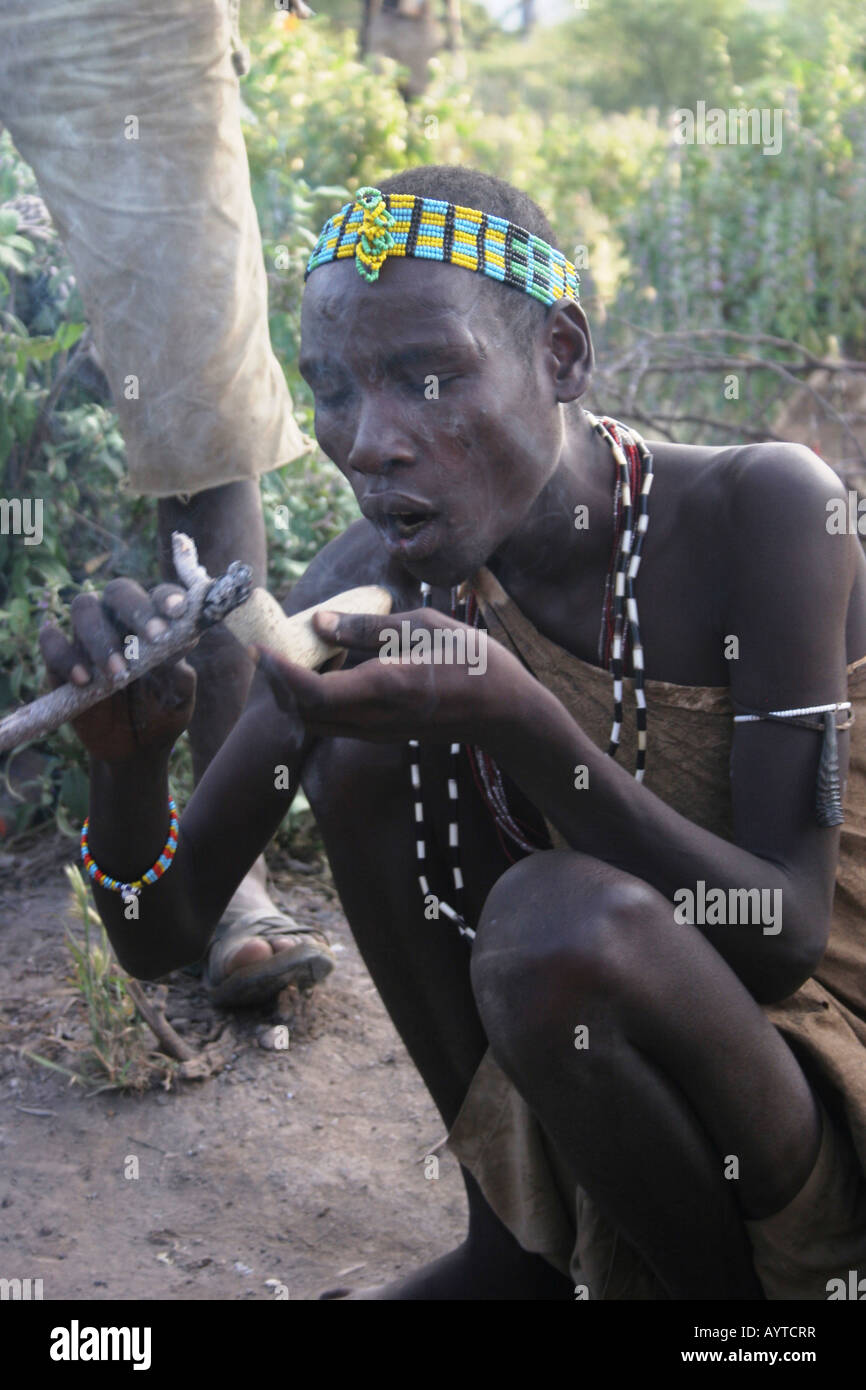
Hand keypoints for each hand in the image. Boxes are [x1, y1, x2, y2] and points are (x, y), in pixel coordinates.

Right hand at [39, 577, 196, 763]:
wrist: (134, 750)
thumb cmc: (161, 714)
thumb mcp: (178, 699)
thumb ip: (180, 672)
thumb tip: (181, 643)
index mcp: (155, 624)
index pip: (159, 595)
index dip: (168, 597)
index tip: (178, 612)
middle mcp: (120, 621)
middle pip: (119, 591)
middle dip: (136, 609)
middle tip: (154, 637)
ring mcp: (88, 638)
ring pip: (83, 608)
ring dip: (101, 636)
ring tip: (118, 672)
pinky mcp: (61, 662)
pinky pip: (51, 642)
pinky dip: (64, 655)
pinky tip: (83, 680)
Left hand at [252, 605, 529, 747]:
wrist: (503, 712)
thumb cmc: (472, 660)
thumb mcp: (424, 627)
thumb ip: (368, 626)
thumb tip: (320, 622)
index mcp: (385, 689)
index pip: (313, 693)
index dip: (280, 673)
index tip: (262, 646)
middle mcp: (374, 719)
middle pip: (304, 712)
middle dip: (278, 682)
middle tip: (268, 646)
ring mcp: (377, 732)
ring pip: (315, 721)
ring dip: (294, 693)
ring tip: (289, 655)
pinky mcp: (381, 734)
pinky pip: (334, 721)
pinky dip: (315, 699)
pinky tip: (324, 669)